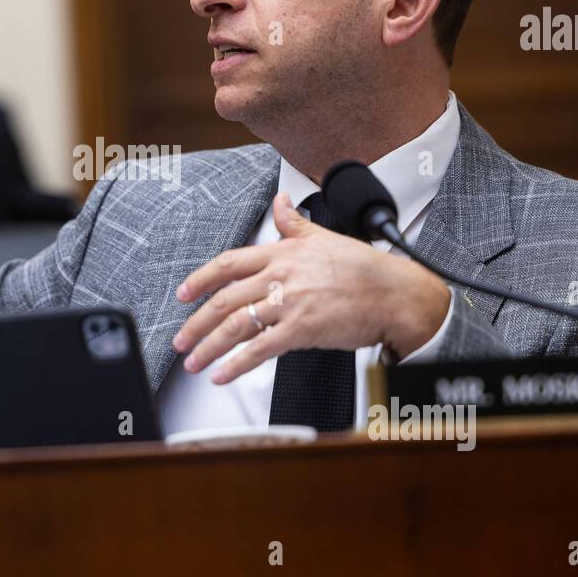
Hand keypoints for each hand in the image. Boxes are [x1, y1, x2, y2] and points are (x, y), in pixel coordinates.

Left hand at [171, 192, 450, 382]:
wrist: (396, 294)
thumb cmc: (364, 269)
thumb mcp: (324, 236)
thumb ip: (293, 223)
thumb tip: (280, 201)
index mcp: (282, 252)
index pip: (229, 263)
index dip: (200, 279)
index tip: (183, 294)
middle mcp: (280, 276)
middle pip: (225, 299)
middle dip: (196, 323)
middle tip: (181, 340)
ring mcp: (290, 303)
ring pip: (236, 325)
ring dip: (209, 347)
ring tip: (194, 362)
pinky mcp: (302, 330)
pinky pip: (260, 349)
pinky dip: (236, 364)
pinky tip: (221, 375)